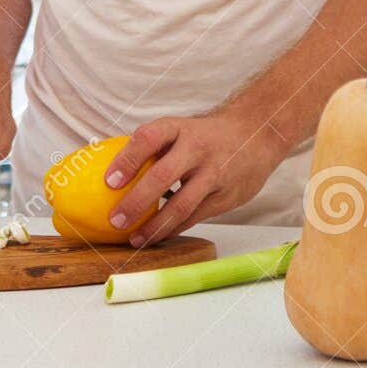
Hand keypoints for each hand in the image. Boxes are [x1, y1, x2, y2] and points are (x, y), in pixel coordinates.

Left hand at [102, 110, 288, 246]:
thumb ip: (154, 148)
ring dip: (154, 226)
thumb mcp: (182, 129)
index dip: (127, 159)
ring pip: (181, 205)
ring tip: (134, 239)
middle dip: (136, 201)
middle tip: (115, 220)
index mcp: (180, 128)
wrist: (257, 134)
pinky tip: (157, 237)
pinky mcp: (226, 196)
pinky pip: (195, 217)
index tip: (109, 181)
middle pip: (162, 176)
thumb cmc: (206, 136)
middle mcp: (197, 148)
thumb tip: (111, 172)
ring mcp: (214, 173)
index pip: (149, 138)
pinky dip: (173, 228)